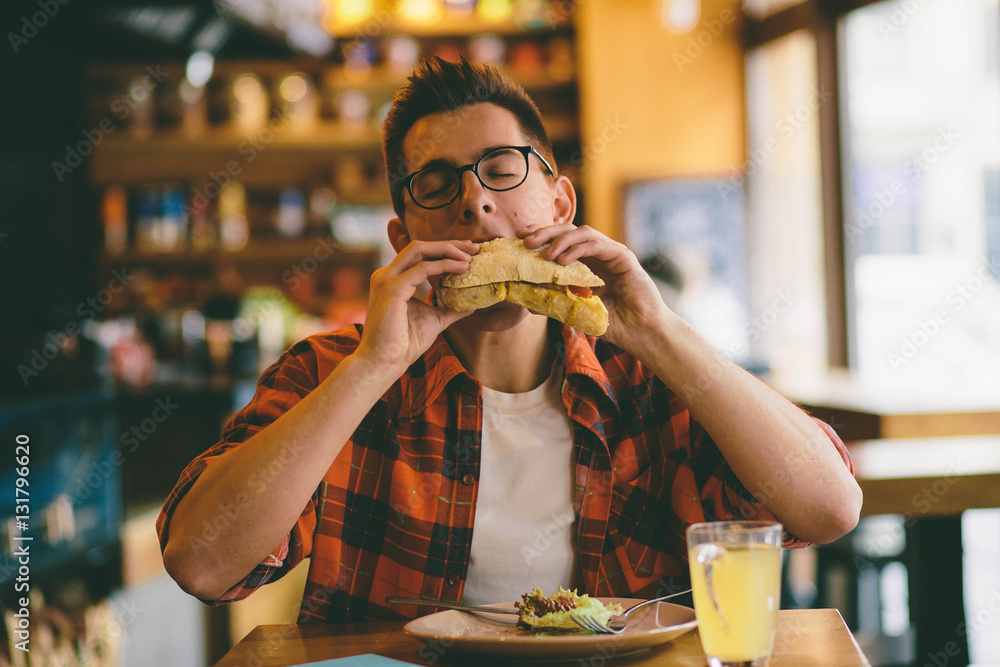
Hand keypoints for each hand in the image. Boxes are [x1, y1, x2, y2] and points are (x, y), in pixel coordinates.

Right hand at [355, 240, 478, 373]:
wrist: (385, 362)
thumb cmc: (404, 344)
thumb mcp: (434, 320)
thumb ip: (450, 308)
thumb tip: (471, 303)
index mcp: (393, 280)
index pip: (420, 255)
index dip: (445, 250)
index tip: (468, 253)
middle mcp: (387, 275)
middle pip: (420, 247)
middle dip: (449, 244)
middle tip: (474, 248)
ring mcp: (387, 279)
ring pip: (419, 250)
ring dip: (447, 250)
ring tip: (470, 257)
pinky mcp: (392, 288)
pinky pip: (422, 268)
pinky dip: (444, 265)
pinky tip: (461, 268)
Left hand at [518, 225, 672, 353]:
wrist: (640, 334)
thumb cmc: (613, 325)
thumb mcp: (576, 312)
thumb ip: (556, 303)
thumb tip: (527, 302)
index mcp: (588, 262)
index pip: (562, 241)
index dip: (542, 236)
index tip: (520, 240)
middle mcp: (600, 254)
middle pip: (569, 231)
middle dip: (546, 232)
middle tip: (526, 241)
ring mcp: (612, 253)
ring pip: (583, 232)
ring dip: (560, 240)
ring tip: (545, 255)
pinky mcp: (624, 257)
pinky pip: (597, 244)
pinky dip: (577, 249)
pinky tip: (562, 261)